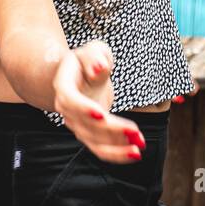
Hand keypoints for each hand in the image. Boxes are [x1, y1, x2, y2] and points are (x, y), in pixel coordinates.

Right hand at [53, 41, 144, 163]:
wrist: (81, 76)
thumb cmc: (90, 61)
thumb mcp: (94, 50)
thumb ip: (94, 57)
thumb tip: (99, 68)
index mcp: (64, 84)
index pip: (70, 99)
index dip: (83, 109)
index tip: (102, 114)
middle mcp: (67, 108)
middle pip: (86, 125)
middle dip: (111, 131)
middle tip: (135, 132)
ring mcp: (76, 123)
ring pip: (94, 142)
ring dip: (117, 147)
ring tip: (140, 145)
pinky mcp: (88, 134)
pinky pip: (100, 149)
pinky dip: (117, 154)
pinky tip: (135, 153)